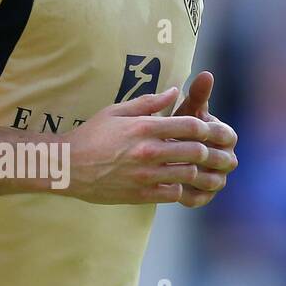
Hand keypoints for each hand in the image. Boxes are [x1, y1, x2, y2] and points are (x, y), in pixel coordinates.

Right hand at [61, 84, 237, 205]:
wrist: (67, 166)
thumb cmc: (91, 135)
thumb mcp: (117, 111)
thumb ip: (149, 102)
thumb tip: (175, 91)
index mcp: (144, 127)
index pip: (190, 125)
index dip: (207, 128)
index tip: (212, 130)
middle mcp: (148, 151)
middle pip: (195, 150)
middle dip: (211, 151)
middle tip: (218, 152)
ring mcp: (144, 175)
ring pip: (188, 173)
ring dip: (199, 171)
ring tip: (205, 169)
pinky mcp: (140, 194)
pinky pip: (173, 193)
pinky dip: (181, 188)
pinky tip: (180, 183)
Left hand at [167, 71, 237, 207]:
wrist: (160, 153)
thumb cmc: (175, 127)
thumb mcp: (184, 111)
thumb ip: (197, 95)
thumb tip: (206, 74)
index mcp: (226, 136)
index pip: (226, 134)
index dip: (212, 132)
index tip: (194, 129)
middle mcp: (227, 159)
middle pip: (223, 160)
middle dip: (206, 156)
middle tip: (185, 152)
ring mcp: (217, 179)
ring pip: (213, 181)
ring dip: (197, 176)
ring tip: (176, 171)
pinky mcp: (204, 196)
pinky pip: (199, 199)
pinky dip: (187, 194)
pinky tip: (170, 187)